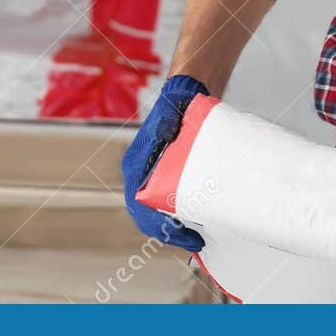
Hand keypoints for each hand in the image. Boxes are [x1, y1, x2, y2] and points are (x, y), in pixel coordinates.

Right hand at [121, 74, 209, 251]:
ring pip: (157, 213)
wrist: (188, 93)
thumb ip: (165, 122)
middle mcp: (141, 174)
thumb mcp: (171, 111)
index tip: (184, 235)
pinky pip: (168, 204)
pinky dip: (179, 217)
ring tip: (198, 237)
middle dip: (169, 234)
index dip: (159, 226)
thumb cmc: (178, 103)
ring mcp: (154, 176)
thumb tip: (163, 134)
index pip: (140, 206)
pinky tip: (199, 222)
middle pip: (147, 216)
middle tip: (197, 242)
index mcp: (136, 165)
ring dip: (174, 229)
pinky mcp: (168, 176)